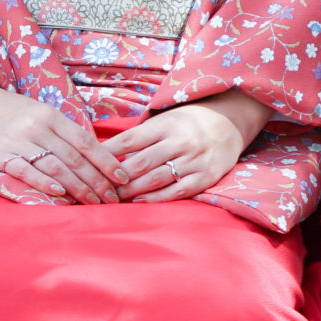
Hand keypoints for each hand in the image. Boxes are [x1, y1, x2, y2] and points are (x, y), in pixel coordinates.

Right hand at [0, 65, 127, 204]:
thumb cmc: (10, 111)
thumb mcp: (38, 112)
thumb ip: (62, 132)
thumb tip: (94, 156)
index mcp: (50, 115)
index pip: (85, 142)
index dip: (107, 161)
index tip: (123, 178)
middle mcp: (36, 127)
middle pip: (74, 159)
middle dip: (98, 181)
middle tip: (113, 199)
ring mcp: (17, 141)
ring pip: (56, 168)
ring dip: (78, 189)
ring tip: (94, 203)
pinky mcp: (0, 155)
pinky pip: (27, 172)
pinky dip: (45, 185)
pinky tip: (61, 195)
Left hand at [106, 91, 270, 201]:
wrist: (230, 122)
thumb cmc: (188, 121)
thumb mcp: (166, 119)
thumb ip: (142, 134)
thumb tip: (107, 150)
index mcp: (166, 124)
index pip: (130, 139)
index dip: (108, 153)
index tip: (91, 163)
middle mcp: (180, 141)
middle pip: (141, 162)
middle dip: (117, 177)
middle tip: (98, 186)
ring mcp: (194, 160)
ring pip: (156, 178)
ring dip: (132, 190)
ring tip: (114, 197)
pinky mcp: (205, 177)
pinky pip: (177, 192)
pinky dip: (156, 198)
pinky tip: (139, 202)